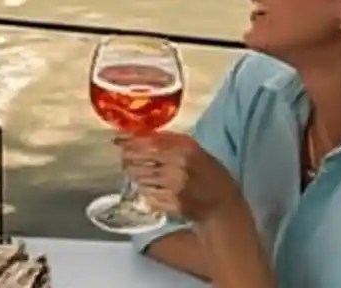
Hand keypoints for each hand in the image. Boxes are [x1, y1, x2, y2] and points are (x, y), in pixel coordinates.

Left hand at [116, 131, 240, 223]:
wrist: (222, 206)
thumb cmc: (209, 175)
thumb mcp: (195, 151)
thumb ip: (172, 142)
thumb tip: (141, 135)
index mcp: (186, 147)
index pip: (149, 141)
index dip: (130, 140)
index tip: (118, 140)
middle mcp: (178, 164)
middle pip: (140, 158)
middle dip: (128, 158)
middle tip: (124, 158)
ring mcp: (173, 184)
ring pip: (140, 176)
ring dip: (134, 174)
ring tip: (135, 172)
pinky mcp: (170, 202)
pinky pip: (146, 194)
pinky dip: (144, 190)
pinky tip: (149, 188)